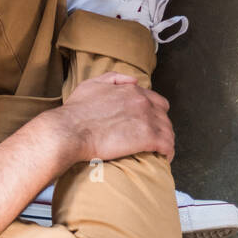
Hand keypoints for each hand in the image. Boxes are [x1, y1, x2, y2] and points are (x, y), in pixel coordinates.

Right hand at [43, 72, 175, 163]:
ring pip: (168, 130)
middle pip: (164, 116)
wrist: (70, 130)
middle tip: (155, 139)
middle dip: (161, 127)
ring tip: (160, 151)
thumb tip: (133, 81)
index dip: (155, 113)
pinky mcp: (147, 138)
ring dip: (166, 140)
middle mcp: (143, 102)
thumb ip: (114, 79)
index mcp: (132, 91)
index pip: (157, 101)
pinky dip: (168, 152)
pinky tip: (164, 158)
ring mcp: (146, 119)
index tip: (150, 123)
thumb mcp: (92, 84)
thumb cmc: (76, 111)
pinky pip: (167, 145)